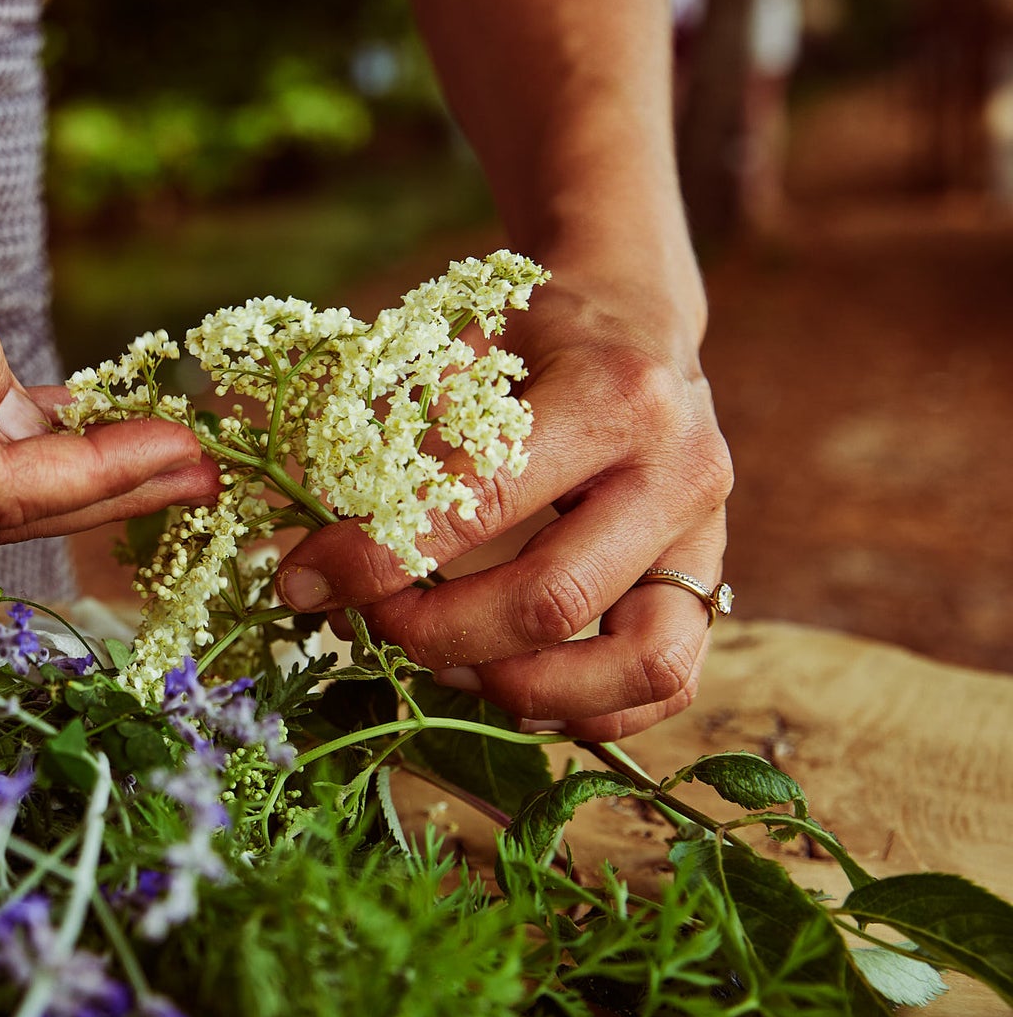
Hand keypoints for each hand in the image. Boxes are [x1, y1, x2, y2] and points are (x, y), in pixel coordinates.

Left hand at [274, 273, 732, 739]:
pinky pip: (670, 680)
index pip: (479, 503)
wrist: (634, 309)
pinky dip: (588, 708)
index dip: (377, 555)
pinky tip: (509, 687)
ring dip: (523, 686)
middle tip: (375, 623)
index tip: (303, 579)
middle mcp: (676, 468)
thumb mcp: (456, 348)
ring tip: (444, 665)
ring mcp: (708, 531)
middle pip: (553, 600)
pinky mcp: (713, 576)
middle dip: (441, 632)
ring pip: (637, 663)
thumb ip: (392, 440)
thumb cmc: (531, 328)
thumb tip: (303, 543)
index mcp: (610, 395)